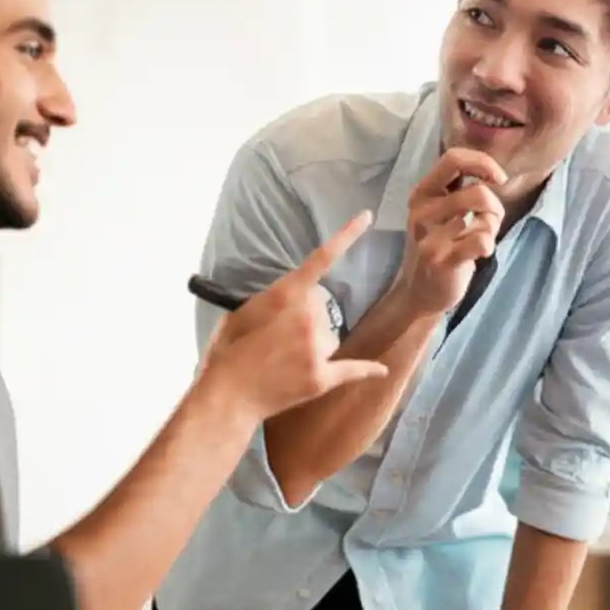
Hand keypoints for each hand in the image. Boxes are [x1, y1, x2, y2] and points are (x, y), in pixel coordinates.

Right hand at [200, 211, 387, 419]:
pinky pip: (352, 369)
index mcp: (287, 296)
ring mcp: (318, 348)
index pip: (321, 259)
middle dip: (305, 320)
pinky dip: (367, 370)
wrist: (227, 393)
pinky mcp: (323, 377)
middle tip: (278, 340)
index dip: (346, 235)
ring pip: (331, 338)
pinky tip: (382, 370)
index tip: (367, 216)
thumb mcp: (244, 313)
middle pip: (322, 309)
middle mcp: (308, 317)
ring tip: (286, 361)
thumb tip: (292, 302)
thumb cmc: (229, 351)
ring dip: (316, 345)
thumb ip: (275, 301)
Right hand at [395, 147, 507, 315]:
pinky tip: (479, 253)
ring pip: (484, 216)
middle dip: (495, 206)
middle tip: (489, 221)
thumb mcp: (444, 211)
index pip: (453, 158)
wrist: (420, 291)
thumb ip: (463, 189)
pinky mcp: (441, 259)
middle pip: (477, 191)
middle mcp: (421, 210)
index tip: (498, 179)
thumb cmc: (440, 245)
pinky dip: (488, 245)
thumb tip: (494, 174)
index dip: (483, 163)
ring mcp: (429, 236)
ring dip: (492, 225)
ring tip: (482, 237)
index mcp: (423, 192)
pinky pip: (482, 240)